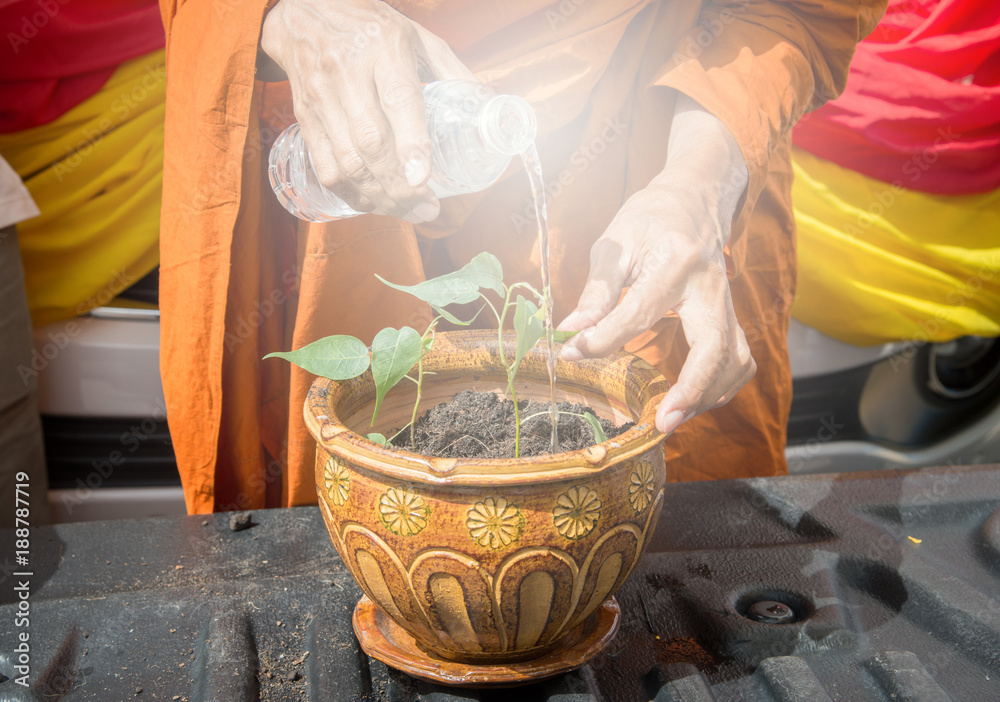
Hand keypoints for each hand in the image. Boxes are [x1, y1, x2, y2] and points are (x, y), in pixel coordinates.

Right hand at [259, 0, 475, 220]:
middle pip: (371, 141)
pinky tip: (375, 203)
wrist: (305, 12)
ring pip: (348, 161)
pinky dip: (352, 194)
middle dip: (399, 185)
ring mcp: (321, 96)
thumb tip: (487, 109)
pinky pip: (326, 167)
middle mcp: (348, 71)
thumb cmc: (370, 27)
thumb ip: (452, 71)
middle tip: (426, 208)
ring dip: (379, 197)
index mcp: (384, 47)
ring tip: (407, 211)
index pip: (398, 99)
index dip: (411, 144)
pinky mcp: (304, 117)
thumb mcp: (416, 36)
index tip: (422, 179)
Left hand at [557, 96, 753, 435]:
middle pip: (714, 345)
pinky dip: (721, 387)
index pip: (640, 310)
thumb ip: (597, 290)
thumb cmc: (651, 218)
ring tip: (673, 418)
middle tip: (664, 422)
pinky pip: (739, 360)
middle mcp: (709, 285)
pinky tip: (693, 400)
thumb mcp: (615, 241)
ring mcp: (727, 303)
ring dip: (708, 396)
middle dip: (691, 389)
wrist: (695, 197)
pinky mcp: (732, 316)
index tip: (575, 354)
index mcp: (675, 261)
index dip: (605, 338)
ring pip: (734, 359)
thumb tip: (571, 332)